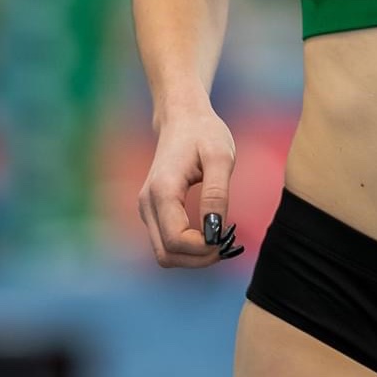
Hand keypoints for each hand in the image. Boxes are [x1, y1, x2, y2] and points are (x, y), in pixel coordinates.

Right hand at [137, 105, 243, 266]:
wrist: (183, 118)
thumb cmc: (204, 133)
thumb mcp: (220, 157)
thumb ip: (216, 194)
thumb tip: (215, 232)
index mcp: (162, 191)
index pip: (176, 241)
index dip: (203, 249)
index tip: (228, 237)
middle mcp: (147, 204)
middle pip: (166, 255)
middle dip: (198, 258)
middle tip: (228, 245)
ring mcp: (147, 209)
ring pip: (165, 253)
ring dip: (193, 256)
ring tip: (222, 239)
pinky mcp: (154, 211)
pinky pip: (167, 242)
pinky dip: (188, 248)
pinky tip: (212, 234)